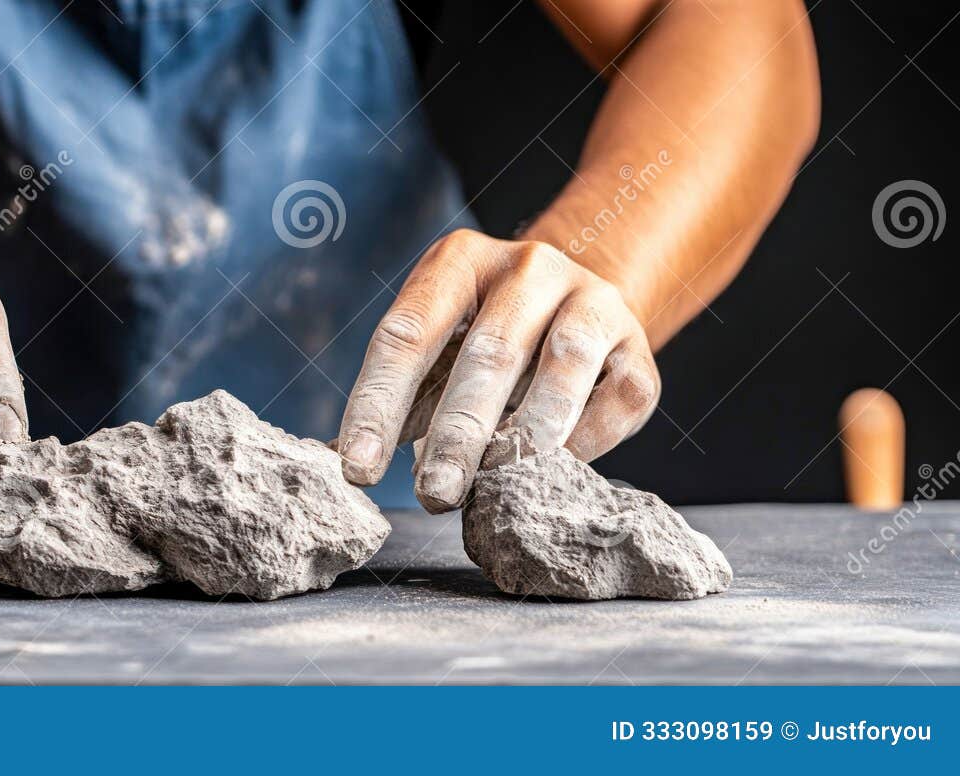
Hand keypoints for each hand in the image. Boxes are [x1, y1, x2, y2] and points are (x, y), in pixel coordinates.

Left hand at [338, 229, 659, 511]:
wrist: (577, 302)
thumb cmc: (480, 340)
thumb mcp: (432, 350)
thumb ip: (390, 399)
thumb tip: (325, 462)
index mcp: (458, 261)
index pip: (407, 334)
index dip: (377, 405)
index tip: (356, 472)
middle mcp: (528, 267)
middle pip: (488, 352)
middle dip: (457, 433)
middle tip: (431, 495)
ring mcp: (593, 300)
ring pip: (564, 366)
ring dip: (525, 434)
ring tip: (493, 485)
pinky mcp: (639, 346)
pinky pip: (617, 398)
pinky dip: (584, 442)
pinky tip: (550, 472)